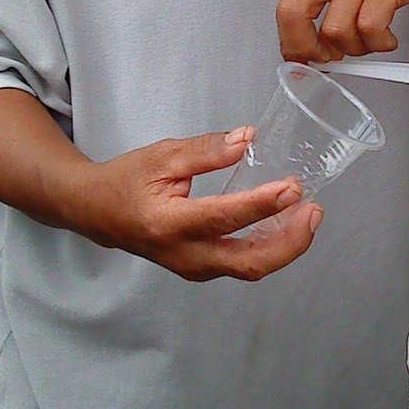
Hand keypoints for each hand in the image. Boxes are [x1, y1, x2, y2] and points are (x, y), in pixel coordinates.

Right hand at [71, 127, 321, 280]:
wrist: (94, 211)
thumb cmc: (126, 180)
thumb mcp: (162, 155)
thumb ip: (206, 150)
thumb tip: (248, 139)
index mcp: (168, 222)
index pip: (224, 217)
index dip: (262, 204)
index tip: (292, 187)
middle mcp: (183, 254)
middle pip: (248, 263)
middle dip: (289, 242)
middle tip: (314, 210)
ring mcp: (192, 267)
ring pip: (249, 268)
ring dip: (284, 246)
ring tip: (308, 215)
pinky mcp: (199, 268)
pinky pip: (241, 264)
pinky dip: (269, 248)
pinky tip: (285, 224)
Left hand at [276, 0, 408, 61]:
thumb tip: (315, 39)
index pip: (287, 6)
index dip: (291, 41)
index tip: (302, 58)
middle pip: (296, 15)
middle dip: (309, 49)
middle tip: (328, 58)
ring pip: (336, 30)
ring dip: (354, 49)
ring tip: (369, 41)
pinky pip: (371, 29)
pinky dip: (379, 43)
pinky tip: (387, 38)